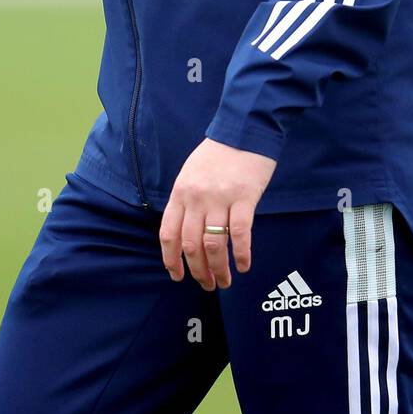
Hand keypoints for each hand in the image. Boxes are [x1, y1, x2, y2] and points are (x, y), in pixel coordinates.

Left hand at [159, 138, 276, 289]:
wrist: (244, 129)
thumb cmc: (218, 153)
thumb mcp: (191, 173)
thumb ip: (186, 200)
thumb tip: (186, 234)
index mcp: (181, 192)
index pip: (169, 233)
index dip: (171, 260)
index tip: (177, 276)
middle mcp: (196, 197)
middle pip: (191, 244)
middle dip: (198, 271)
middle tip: (207, 284)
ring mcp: (220, 198)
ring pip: (214, 244)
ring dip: (218, 269)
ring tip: (224, 281)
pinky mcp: (244, 197)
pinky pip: (240, 234)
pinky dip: (241, 254)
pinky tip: (244, 266)